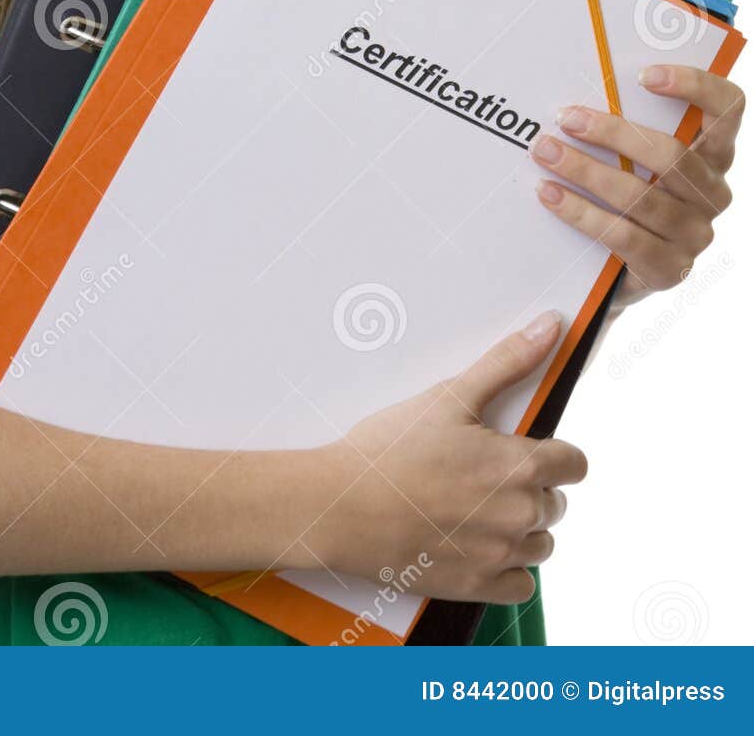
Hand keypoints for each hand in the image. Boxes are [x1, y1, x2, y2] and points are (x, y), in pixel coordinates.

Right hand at [301, 312, 587, 603]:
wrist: (340, 506)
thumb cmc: (391, 450)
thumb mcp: (451, 396)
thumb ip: (508, 362)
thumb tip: (551, 326)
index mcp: (521, 466)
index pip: (575, 464)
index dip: (552, 453)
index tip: (520, 450)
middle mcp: (520, 516)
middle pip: (555, 503)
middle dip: (528, 488)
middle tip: (479, 474)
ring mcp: (500, 557)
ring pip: (540, 544)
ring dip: (519, 528)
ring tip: (473, 508)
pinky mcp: (478, 589)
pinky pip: (520, 586)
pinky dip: (505, 569)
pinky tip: (473, 544)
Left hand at [530, 63, 743, 309]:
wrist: (621, 268)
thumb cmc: (628, 192)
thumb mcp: (635, 158)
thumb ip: (627, 128)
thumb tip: (580, 96)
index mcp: (715, 153)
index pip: (727, 108)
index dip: (695, 85)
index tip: (643, 75)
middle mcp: (714, 192)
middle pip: (673, 154)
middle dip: (613, 132)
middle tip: (566, 119)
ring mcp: (696, 234)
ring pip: (641, 196)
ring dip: (586, 170)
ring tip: (546, 152)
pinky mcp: (670, 268)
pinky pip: (623, 235)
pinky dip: (580, 211)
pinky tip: (550, 194)